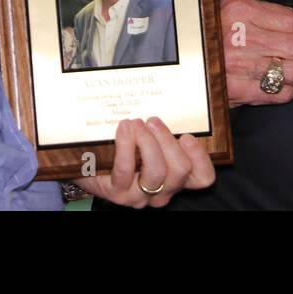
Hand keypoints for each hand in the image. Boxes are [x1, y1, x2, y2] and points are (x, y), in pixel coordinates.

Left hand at [75, 117, 214, 207]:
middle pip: (181, 170)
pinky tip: (123, 128)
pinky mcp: (118, 193)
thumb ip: (167, 127)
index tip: (186, 135)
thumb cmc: (126, 147)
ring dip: (148, 142)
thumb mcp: (152, 138)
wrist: (89, 164)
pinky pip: (126, 170)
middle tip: (153, 120)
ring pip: (157, 171)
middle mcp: (164, 190)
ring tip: (136, 123)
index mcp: (177, 177)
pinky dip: (126, 145)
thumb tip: (180, 97)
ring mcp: (141, 196)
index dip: (200, 157)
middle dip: (167, 140)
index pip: (203, 177)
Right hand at [221, 0, 292, 106]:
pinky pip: (277, 93)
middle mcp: (240, 38)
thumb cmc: (212, 28)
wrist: (179, 54)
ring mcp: (239, 67)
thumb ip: (266, 13)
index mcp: (240, 11)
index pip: (291, 21)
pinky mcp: (237, 91)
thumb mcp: (234, 6)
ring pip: (292, 72)